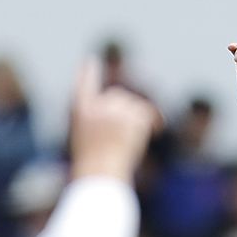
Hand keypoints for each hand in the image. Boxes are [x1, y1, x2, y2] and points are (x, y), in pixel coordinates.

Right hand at [68, 59, 157, 183]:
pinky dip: (154, 120)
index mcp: (79, 112)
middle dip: (126, 110)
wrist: (101, 175)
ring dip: (137, 122)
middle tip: (129, 135)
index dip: (88, 73)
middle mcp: (97, 106)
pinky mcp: (131, 116)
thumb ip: (101, 129)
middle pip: (118, 96)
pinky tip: (156, 130)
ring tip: (132, 144)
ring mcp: (114, 109)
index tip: (90, 61)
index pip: (83, 85)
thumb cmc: (94, 170)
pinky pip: (147, 112)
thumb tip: (128, 118)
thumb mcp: (90, 146)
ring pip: (135, 106)